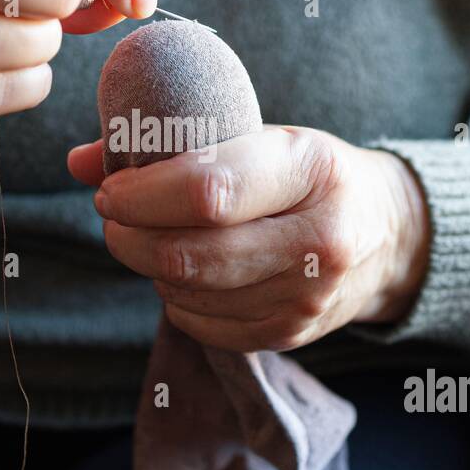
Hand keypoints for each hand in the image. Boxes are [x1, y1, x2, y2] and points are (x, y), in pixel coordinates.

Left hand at [68, 126, 430, 351]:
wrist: (388, 234)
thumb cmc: (308, 174)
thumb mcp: (263, 136)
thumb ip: (174, 142)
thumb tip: (81, 161)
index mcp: (311, 168)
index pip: (208, 191)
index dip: (142, 196)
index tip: (110, 192)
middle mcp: (320, 237)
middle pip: (191, 253)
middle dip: (130, 238)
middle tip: (114, 220)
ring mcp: (309, 295)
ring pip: (191, 293)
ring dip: (151, 267)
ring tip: (149, 240)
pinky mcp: (293, 333)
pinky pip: (204, 325)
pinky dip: (177, 299)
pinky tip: (182, 273)